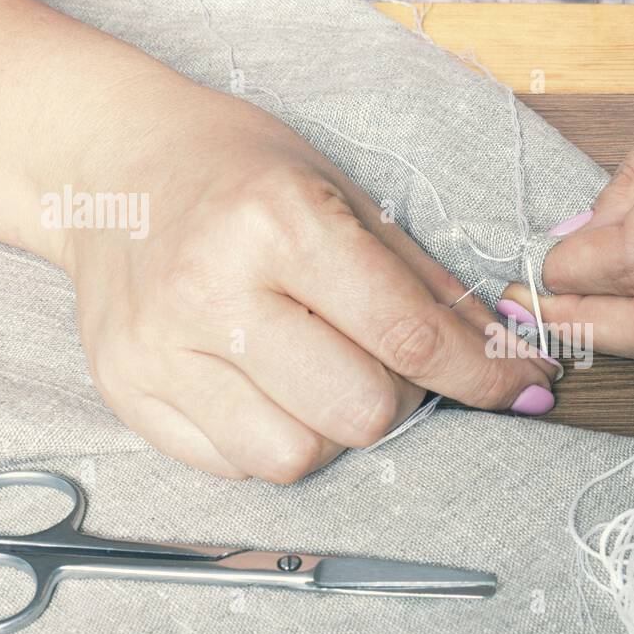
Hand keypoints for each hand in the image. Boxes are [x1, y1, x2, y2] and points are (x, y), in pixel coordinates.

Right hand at [60, 85, 555, 481]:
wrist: (110, 168)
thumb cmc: (240, 173)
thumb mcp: (347, 195)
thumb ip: (426, 284)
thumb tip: (507, 354)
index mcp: (278, 223)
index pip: (408, 336)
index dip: (482, 376)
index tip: (523, 390)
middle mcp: (211, 290)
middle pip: (358, 413)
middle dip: (399, 399)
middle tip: (385, 360)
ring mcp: (159, 350)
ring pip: (294, 457)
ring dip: (332, 430)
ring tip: (318, 374)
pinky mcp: (126, 393)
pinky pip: (234, 465)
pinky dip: (273, 438)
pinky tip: (265, 384)